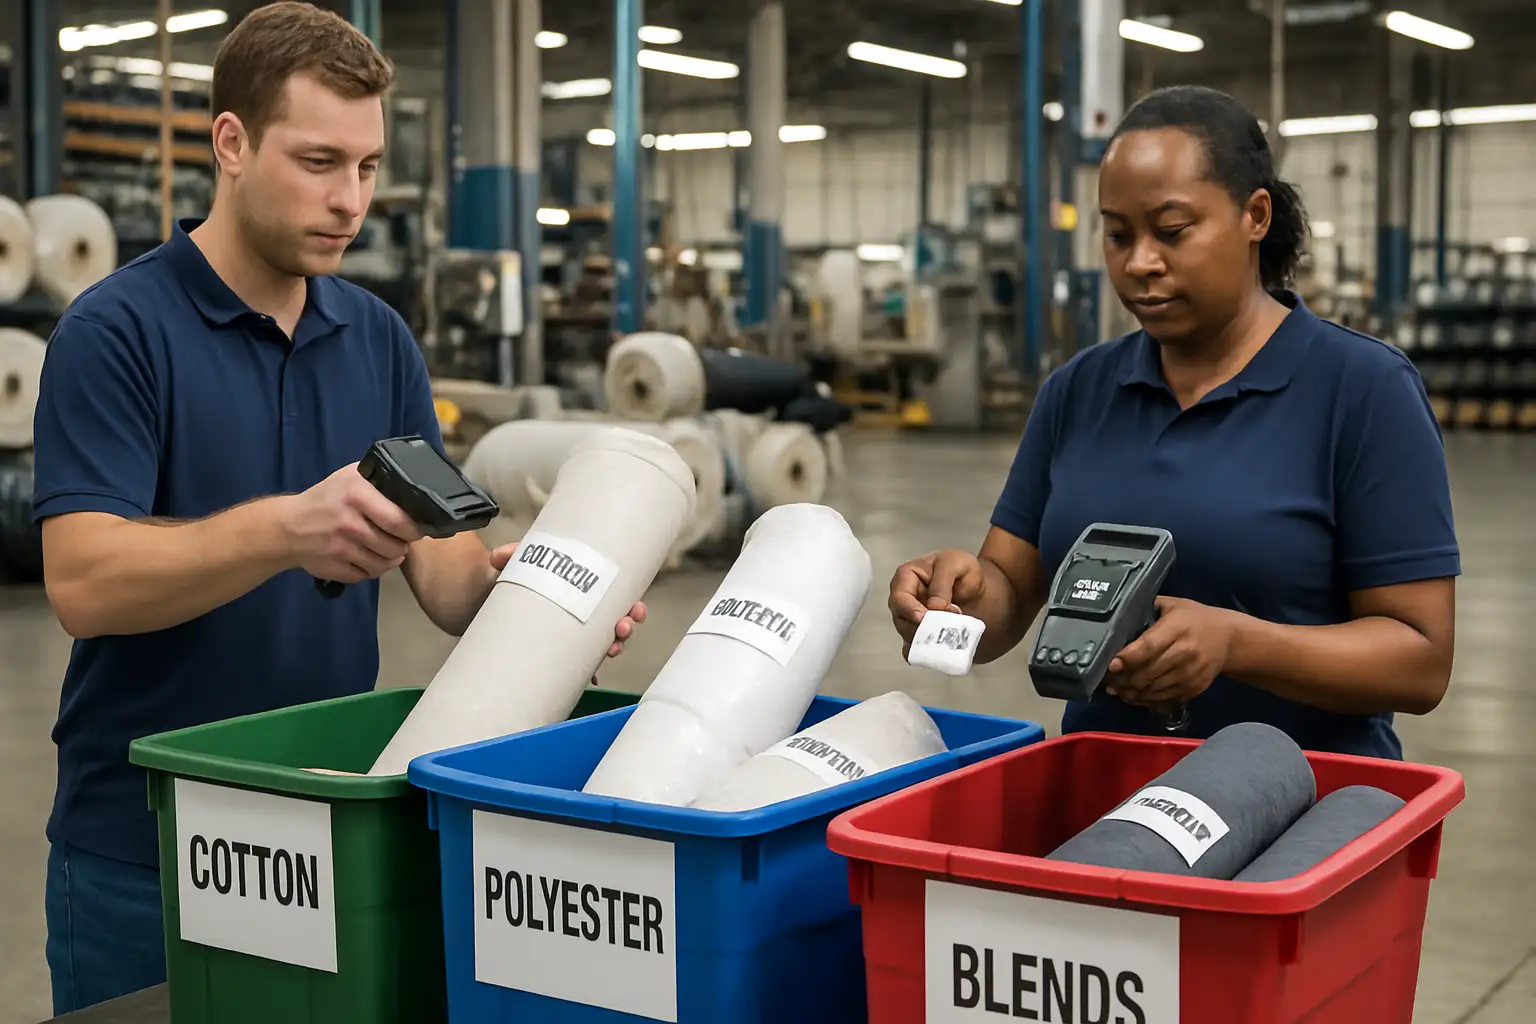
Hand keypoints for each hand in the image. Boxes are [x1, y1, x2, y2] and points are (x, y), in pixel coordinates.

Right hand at [280, 463, 423, 583]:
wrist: (289, 526)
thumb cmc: (328, 498)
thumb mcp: (351, 477)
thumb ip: (380, 480)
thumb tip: (415, 491)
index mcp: (357, 494)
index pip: (400, 521)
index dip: (414, 529)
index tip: (416, 529)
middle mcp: (349, 522)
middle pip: (395, 547)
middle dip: (403, 546)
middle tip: (401, 540)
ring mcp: (340, 548)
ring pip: (383, 565)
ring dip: (390, 560)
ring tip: (387, 550)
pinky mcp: (334, 568)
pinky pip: (366, 575)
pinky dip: (371, 570)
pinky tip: (369, 559)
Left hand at [487, 543, 646, 682]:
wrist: (489, 599)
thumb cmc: (514, 579)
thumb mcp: (517, 565)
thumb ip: (512, 556)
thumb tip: (498, 556)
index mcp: (584, 591)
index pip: (617, 600)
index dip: (633, 607)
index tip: (635, 608)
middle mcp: (585, 614)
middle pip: (617, 624)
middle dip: (627, 628)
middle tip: (622, 628)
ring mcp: (574, 634)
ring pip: (604, 645)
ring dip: (614, 648)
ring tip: (610, 650)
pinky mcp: (559, 650)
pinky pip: (581, 664)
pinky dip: (589, 672)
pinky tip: (592, 678)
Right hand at [889, 550, 985, 656]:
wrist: (975, 587)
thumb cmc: (961, 570)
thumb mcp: (956, 564)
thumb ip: (943, 581)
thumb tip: (934, 607)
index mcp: (906, 577)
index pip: (900, 597)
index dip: (910, 610)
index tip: (925, 618)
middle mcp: (904, 600)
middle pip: (901, 620)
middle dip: (921, 627)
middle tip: (943, 629)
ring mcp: (910, 619)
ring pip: (909, 635)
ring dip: (928, 639)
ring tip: (949, 637)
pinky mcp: (920, 634)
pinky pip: (916, 649)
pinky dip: (926, 653)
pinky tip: (938, 653)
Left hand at [1105, 596, 1237, 706]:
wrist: (1230, 639)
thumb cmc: (1195, 618)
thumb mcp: (1173, 605)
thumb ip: (1147, 608)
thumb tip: (1117, 617)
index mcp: (1178, 628)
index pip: (1149, 647)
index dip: (1128, 658)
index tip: (1111, 665)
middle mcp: (1185, 653)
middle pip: (1148, 672)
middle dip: (1123, 680)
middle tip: (1106, 680)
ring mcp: (1190, 673)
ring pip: (1154, 689)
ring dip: (1131, 692)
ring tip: (1115, 689)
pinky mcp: (1194, 688)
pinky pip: (1164, 698)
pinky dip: (1146, 699)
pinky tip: (1133, 696)